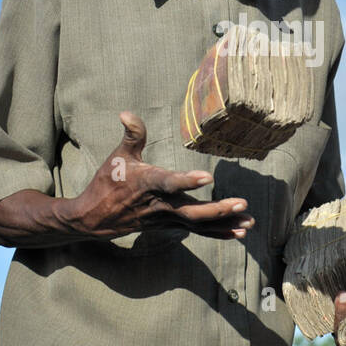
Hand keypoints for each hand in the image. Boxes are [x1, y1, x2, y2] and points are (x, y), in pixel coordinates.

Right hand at [63, 111, 254, 240]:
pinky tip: (239, 233)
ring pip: (198, 224)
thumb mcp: (118, 156)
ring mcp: (166, 218)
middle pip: (191, 212)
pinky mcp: (170, 225)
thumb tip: (126, 112)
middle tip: (242, 204)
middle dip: (218, 209)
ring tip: (249, 222)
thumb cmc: (108, 182)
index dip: (187, 181)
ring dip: (225, 224)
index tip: (208, 177)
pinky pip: (197, 231)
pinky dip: (218, 233)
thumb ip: (132, 135)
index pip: (169, 183)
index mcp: (147, 184)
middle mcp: (159, 205)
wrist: (95, 218)